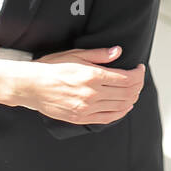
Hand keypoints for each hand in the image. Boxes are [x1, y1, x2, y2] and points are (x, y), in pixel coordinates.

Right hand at [26, 48, 144, 124]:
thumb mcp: (75, 54)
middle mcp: (91, 94)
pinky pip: (108, 118)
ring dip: (132, 99)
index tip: (140, 68)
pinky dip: (120, 112)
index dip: (138, 74)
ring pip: (120, 106)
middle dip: (138, 86)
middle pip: (126, 93)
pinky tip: (125, 106)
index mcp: (92, 75)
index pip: (126, 78)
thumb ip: (99, 55)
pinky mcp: (81, 118)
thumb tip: (118, 51)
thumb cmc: (52, 66)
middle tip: (139, 78)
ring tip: (134, 91)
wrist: (31, 85)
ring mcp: (87, 108)